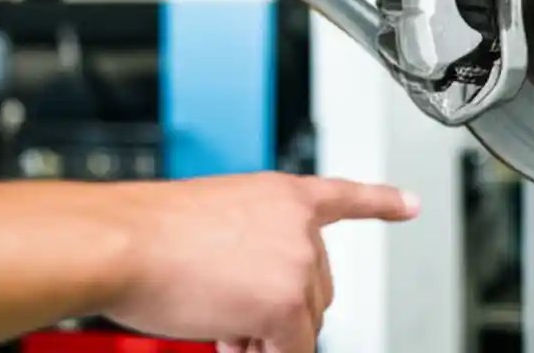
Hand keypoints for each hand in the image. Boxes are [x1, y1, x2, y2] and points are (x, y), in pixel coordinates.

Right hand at [101, 172, 418, 351]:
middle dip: (276, 310)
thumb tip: (261, 303)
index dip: (382, 202)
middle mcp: (300, 225)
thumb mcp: (216, 223)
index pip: (345, 196)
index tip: (410, 204)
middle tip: (227, 314)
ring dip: (264, 335)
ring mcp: (298, 263)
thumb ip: (255, 249)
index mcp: (282, 195)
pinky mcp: (286, 303)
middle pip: (316, 289)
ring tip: (216, 321)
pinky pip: (291, 349)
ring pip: (302, 324)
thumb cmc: (150, 232)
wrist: (123, 242)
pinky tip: (228, 339)